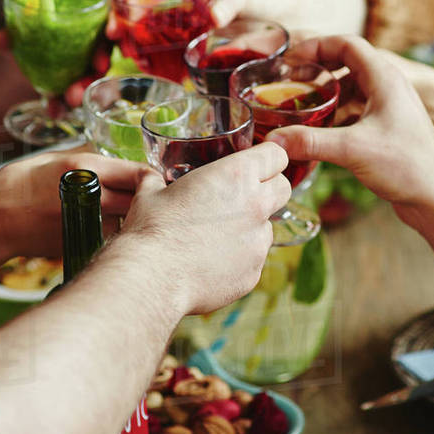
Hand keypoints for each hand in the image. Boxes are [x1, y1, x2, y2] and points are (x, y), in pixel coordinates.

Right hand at [0, 149, 152, 260]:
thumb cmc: (18, 184)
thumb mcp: (55, 158)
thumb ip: (89, 158)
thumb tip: (116, 158)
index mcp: (87, 169)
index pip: (139, 173)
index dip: (153, 176)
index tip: (156, 177)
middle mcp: (93, 197)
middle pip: (141, 201)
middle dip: (149, 200)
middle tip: (152, 199)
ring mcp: (89, 224)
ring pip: (128, 222)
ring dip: (134, 218)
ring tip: (134, 215)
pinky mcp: (83, 244)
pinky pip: (110, 236)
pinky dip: (114, 233)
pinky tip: (109, 229)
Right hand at [116, 143, 290, 313]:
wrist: (152, 278)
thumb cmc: (151, 230)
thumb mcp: (150, 193)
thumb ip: (157, 179)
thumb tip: (149, 177)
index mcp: (236, 175)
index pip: (276, 155)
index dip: (266, 157)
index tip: (255, 163)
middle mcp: (256, 206)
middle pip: (284, 188)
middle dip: (269, 188)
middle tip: (242, 195)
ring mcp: (258, 242)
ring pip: (268, 226)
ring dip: (251, 226)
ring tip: (217, 235)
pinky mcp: (254, 272)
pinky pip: (254, 258)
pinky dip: (239, 257)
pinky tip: (211, 261)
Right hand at [265, 35, 433, 220]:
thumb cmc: (409, 167)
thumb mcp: (353, 150)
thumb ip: (310, 142)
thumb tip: (273, 140)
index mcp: (385, 79)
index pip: (348, 43)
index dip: (317, 46)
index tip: (291, 59)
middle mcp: (389, 87)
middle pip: (348, 63)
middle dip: (317, 69)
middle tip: (290, 81)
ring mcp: (390, 107)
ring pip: (352, 87)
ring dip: (326, 93)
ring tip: (300, 105)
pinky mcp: (388, 127)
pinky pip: (357, 109)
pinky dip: (336, 113)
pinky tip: (320, 131)